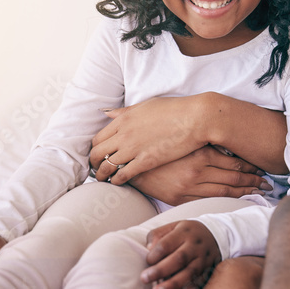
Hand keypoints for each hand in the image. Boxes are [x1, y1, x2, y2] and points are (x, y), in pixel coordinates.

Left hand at [91, 96, 211, 183]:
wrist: (195, 118)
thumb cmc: (175, 109)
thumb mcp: (147, 105)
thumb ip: (125, 111)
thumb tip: (107, 112)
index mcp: (124, 119)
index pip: (98, 138)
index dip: (96, 149)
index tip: (98, 154)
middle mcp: (124, 133)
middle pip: (97, 153)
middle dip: (94, 163)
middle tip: (97, 169)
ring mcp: (134, 148)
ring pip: (107, 166)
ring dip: (103, 174)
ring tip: (104, 179)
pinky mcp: (146, 161)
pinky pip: (123, 174)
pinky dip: (117, 180)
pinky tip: (118, 182)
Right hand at [129, 146, 269, 205]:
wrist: (132, 165)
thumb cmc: (160, 147)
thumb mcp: (183, 139)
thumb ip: (203, 139)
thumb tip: (226, 138)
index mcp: (200, 153)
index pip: (234, 161)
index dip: (250, 166)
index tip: (262, 167)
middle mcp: (198, 171)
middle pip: (234, 177)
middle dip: (253, 180)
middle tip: (267, 182)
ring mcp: (190, 187)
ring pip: (225, 190)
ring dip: (244, 191)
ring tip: (258, 190)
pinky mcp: (181, 198)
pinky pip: (209, 200)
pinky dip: (225, 200)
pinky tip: (236, 198)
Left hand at [142, 220, 220, 288]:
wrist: (216, 235)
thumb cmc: (187, 233)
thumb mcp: (173, 226)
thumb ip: (157, 235)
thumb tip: (148, 250)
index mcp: (184, 232)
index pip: (166, 244)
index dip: (154, 254)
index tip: (148, 261)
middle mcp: (195, 246)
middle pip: (179, 258)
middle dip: (161, 270)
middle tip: (145, 278)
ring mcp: (203, 259)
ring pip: (189, 272)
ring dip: (173, 283)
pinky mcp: (208, 270)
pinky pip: (198, 281)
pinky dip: (189, 287)